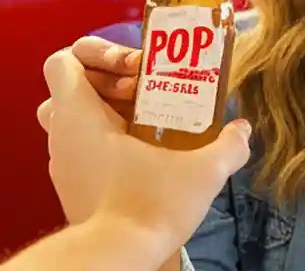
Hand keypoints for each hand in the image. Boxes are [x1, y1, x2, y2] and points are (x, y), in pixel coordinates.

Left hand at [38, 49, 250, 250]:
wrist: (119, 258)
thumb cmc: (148, 207)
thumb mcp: (201, 171)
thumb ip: (227, 146)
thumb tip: (242, 130)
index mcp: (78, 115)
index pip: (62, 61)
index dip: (95, 53)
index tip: (133, 70)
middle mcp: (61, 134)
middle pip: (68, 86)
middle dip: (107, 80)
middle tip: (143, 91)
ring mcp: (62, 162)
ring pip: (71, 118)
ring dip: (106, 110)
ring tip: (146, 119)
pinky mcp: (71, 186)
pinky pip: (80, 148)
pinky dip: (106, 141)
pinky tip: (145, 152)